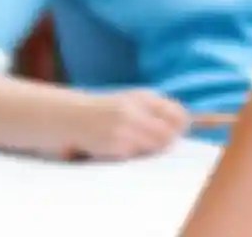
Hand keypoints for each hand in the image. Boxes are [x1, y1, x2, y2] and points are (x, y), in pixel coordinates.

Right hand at [61, 89, 189, 160]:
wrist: (65, 115)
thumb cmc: (102, 110)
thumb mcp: (130, 101)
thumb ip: (156, 110)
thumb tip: (186, 124)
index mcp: (142, 97)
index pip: (177, 114)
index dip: (182, 126)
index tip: (178, 132)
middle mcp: (135, 110)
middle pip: (168, 135)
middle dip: (167, 142)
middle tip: (153, 142)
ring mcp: (123, 128)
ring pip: (152, 147)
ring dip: (148, 149)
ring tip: (131, 142)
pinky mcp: (112, 145)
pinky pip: (133, 155)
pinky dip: (130, 154)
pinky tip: (117, 147)